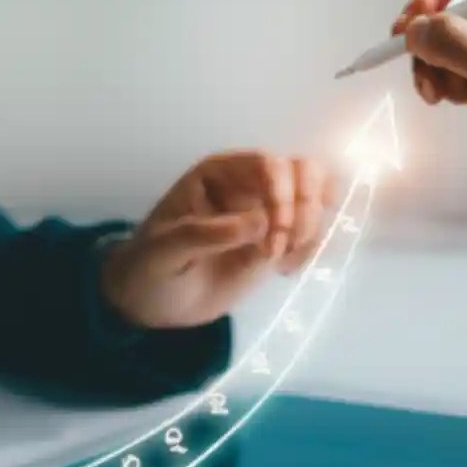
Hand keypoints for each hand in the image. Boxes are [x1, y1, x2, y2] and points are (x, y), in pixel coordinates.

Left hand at [100, 152, 334, 328]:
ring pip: (316, 198)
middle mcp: (248, 186)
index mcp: (219, 174)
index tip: (276, 232)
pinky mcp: (276, 242)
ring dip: (312, 228)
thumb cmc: (150, 268)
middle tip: (288, 245)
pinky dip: (310, 250)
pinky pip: (311, 234)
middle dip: (307, 206)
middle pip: (304, 171)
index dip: (282, 193)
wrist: (151, 302)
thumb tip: (261, 223)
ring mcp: (267, 213)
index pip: (268, 163)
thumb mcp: (166, 251)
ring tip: (285, 261)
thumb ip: (208, 234)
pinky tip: (284, 271)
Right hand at [394, 0, 466, 267]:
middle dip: (427, 22)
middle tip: (406, 40)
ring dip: (426, 60)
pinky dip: (435, 81)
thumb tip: (414, 29)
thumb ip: (456, 44)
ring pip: (445, 41)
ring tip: (431, 90)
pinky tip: (439, 100)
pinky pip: (448, 71)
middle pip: (455, 3)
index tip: (431, 0)